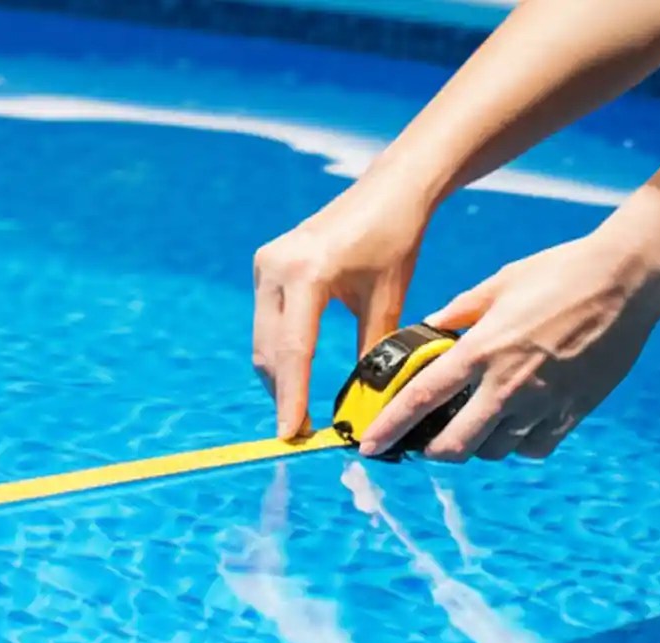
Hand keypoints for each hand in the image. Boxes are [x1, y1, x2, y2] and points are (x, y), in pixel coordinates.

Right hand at [253, 169, 433, 439]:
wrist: (388, 191)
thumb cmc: (395, 240)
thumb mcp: (387, 301)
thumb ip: (372, 353)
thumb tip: (366, 404)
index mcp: (307, 273)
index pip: (295, 350)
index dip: (292, 397)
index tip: (292, 434)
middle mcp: (275, 267)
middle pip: (271, 349)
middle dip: (282, 393)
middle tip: (301, 432)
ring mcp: (266, 265)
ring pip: (264, 339)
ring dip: (279, 376)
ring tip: (300, 411)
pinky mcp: (267, 267)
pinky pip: (267, 322)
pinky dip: (280, 352)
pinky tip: (296, 377)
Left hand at [360, 234, 659, 461]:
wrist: (627, 279)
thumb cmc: (560, 272)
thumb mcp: (498, 283)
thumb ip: (459, 311)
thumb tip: (432, 325)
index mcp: (479, 350)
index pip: (419, 399)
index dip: (388, 427)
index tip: (368, 446)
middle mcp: (507, 385)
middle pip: (454, 445)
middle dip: (431, 451)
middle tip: (425, 442)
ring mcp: (542, 403)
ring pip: (494, 451)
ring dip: (476, 445)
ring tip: (472, 425)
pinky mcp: (573, 412)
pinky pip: (534, 448)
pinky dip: (518, 444)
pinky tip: (515, 424)